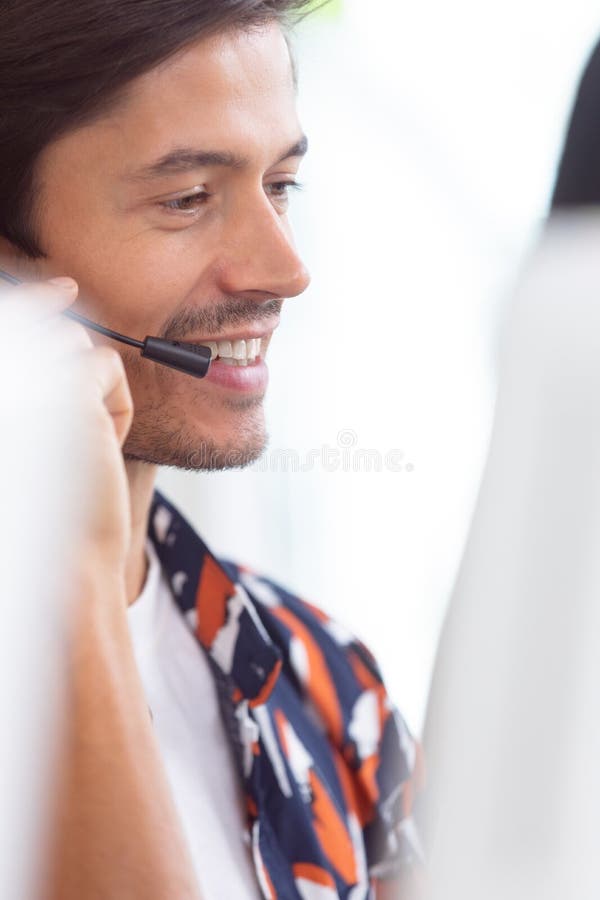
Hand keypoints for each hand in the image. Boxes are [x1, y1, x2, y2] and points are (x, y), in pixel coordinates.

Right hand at [7, 276, 133, 575]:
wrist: (66, 559)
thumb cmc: (52, 503)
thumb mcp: (41, 428)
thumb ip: (38, 376)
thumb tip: (61, 303)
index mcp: (5, 383)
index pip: (11, 319)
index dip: (32, 299)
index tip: (63, 285)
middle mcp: (6, 372)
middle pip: (44, 327)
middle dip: (72, 362)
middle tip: (89, 395)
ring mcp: (22, 375)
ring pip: (77, 344)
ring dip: (94, 392)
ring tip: (82, 445)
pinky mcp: (63, 387)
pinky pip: (106, 367)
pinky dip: (118, 405)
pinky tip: (103, 448)